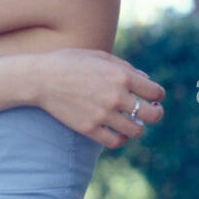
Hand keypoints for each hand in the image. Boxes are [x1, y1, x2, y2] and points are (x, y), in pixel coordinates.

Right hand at [32, 48, 163, 147]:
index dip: (157, 95)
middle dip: (155, 113)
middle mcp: (116, 96)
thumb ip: (126, 68)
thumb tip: (146, 80)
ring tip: (131, 122)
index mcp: (121, 76)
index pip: (156, 92)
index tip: (151, 96)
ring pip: (136, 131)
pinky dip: (121, 138)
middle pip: (152, 115)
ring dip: (137, 127)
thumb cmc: (70, 63)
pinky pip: (116, 141)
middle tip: (149, 112)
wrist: (40, 78)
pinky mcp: (89, 128)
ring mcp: (102, 114)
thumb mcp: (100, 56)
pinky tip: (118, 132)